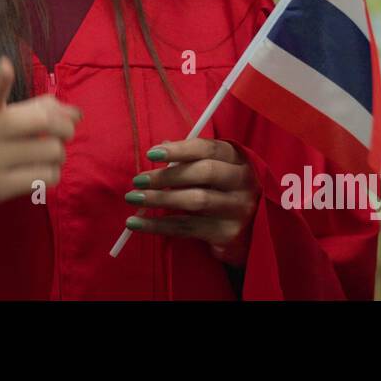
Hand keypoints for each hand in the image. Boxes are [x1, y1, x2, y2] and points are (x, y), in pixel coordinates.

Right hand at [0, 56, 82, 203]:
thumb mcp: (6, 113)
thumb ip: (42, 106)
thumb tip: (77, 115)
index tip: (6, 67)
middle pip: (46, 122)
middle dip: (66, 126)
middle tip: (64, 131)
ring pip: (54, 151)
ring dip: (59, 153)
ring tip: (45, 152)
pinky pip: (49, 176)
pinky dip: (52, 172)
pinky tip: (38, 169)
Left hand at [124, 139, 257, 266]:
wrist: (247, 230)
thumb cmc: (221, 190)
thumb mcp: (212, 170)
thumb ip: (188, 159)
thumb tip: (159, 148)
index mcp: (237, 159)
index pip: (207, 148)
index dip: (179, 149)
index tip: (151, 153)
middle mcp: (242, 182)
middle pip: (204, 172)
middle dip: (167, 175)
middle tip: (138, 180)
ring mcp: (237, 208)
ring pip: (196, 200)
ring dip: (160, 199)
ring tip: (134, 198)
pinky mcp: (227, 233)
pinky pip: (187, 228)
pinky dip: (158, 225)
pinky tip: (136, 224)